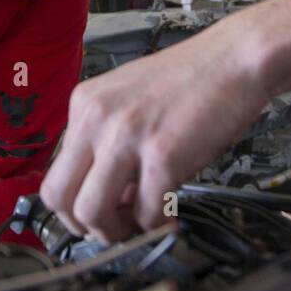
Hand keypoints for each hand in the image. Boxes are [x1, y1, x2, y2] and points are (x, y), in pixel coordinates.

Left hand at [41, 0, 290, 242]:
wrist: (237, 58)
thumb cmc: (194, 81)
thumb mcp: (130, 102)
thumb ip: (108, 143)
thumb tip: (107, 196)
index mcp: (84, 104)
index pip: (53, 173)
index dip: (74, 205)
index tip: (100, 213)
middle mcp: (96, 118)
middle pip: (57, 198)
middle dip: (85, 227)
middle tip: (114, 229)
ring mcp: (126, 136)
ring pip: (92, 213)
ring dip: (118, 232)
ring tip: (143, 223)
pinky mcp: (162, 156)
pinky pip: (145, 213)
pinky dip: (158, 224)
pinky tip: (172, 213)